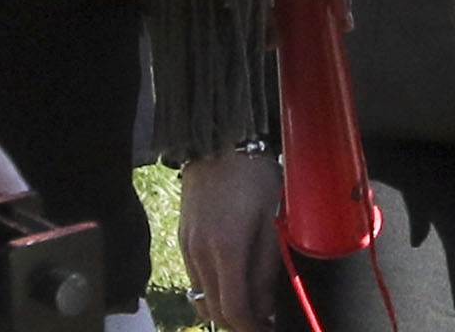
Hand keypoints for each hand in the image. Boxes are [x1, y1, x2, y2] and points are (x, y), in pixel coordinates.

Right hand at [178, 151, 283, 331]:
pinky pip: (195, 281)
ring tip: (250, 304)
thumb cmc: (254, 178)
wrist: (218, 142)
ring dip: (225, 310)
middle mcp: (200, 255)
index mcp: (226, 250)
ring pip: (202, 300)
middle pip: (214, 313)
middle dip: (240, 324)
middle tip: (264, 321)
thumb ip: (267, 269)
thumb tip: (266, 308)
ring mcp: (187, 248)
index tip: (270, 329)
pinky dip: (213, 292)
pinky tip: (232, 281)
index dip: (253, 328)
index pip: (234, 311)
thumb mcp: (272, 223)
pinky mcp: (182, 240)